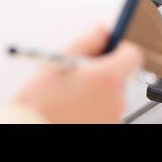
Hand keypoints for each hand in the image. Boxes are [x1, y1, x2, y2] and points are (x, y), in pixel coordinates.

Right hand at [11, 26, 141, 123]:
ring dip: (97, 93)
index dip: (120, 49)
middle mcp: (116, 99)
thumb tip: (102, 31)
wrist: (28, 130)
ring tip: (69, 97)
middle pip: (120, 76)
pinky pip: (105, 113)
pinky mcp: (107, 129)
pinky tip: (73, 110)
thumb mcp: (57, 64)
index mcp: (108, 78)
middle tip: (77, 77)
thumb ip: (86, 42)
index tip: (107, 50)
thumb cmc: (39, 103)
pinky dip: (94, 110)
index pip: (133, 54)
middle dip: (103, 73)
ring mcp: (113, 117)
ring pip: (111, 96)